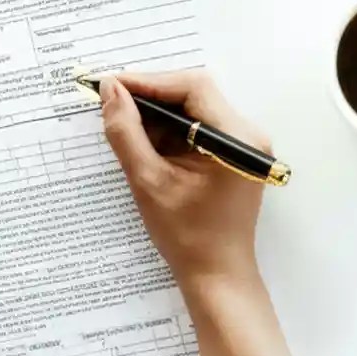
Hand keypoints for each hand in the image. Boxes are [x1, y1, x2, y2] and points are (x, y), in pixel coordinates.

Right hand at [99, 70, 270, 289]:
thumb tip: (110, 91)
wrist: (216, 274)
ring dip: (157, 111)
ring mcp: (240, 143)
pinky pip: (196, 126)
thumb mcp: (148, 181)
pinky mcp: (230, 154)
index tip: (112, 84)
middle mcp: (246, 133)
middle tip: (111, 98)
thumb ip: (127, 133)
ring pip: (193, 108)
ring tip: (121, 116)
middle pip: (194, 92)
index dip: (149, 81)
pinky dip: (168, 127)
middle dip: (151, 94)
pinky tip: (141, 136)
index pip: (192, 87)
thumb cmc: (186, 235)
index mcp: (235, 137)